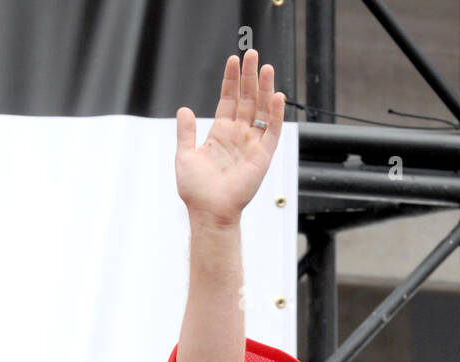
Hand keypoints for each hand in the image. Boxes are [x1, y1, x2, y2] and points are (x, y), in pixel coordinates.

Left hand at [175, 50, 284, 228]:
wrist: (208, 210)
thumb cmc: (196, 190)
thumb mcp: (185, 156)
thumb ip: (185, 132)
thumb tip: (183, 109)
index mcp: (220, 134)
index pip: (228, 100)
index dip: (231, 80)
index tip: (233, 61)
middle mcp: (237, 136)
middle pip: (246, 99)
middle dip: (249, 77)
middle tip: (251, 54)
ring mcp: (251, 144)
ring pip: (261, 109)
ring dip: (263, 88)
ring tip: (264, 67)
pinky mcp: (262, 155)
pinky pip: (272, 131)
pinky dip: (276, 114)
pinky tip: (276, 95)